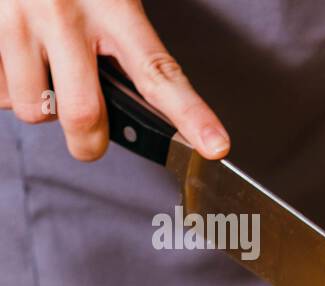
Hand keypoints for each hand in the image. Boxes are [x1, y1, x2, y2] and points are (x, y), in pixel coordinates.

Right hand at [0, 0, 227, 160]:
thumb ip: (128, 44)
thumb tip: (150, 105)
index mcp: (114, 8)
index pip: (160, 72)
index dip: (190, 115)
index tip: (215, 145)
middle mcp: (63, 15)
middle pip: (83, 114)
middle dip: (89, 142)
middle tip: (92, 139)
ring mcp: (16, 21)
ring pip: (33, 109)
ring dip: (44, 108)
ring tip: (48, 76)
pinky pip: (0, 92)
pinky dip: (12, 89)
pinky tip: (22, 63)